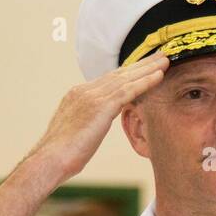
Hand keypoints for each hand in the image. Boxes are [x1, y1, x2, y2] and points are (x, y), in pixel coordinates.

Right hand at [27, 52, 169, 183]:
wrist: (49, 160)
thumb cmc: (60, 156)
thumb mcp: (75, 133)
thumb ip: (86, 124)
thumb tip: (92, 128)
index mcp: (77, 95)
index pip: (108, 79)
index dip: (128, 72)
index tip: (144, 66)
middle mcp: (84, 91)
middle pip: (118, 73)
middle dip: (141, 64)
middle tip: (160, 55)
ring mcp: (91, 97)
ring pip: (126, 78)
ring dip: (148, 68)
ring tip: (166, 61)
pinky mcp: (100, 107)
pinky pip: (128, 90)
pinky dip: (145, 82)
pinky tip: (159, 76)